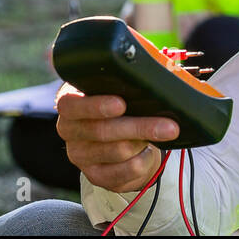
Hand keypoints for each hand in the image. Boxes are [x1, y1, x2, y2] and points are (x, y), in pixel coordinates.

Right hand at [55, 83, 177, 192]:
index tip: (122, 103)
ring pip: (118, 152)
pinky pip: (124, 172)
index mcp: (69, 102)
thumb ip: (126, 73)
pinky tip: (148, 151)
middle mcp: (69, 131)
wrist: (118, 136)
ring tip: (160, 132)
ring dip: (144, 142)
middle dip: (139, 127)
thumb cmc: (120, 102)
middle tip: (169, 126)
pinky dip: (143, 162)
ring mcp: (80, 156)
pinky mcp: (95, 176)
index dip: (96, 105)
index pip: (72, 105)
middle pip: (102, 131)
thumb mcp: (117, 85)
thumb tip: (156, 61)